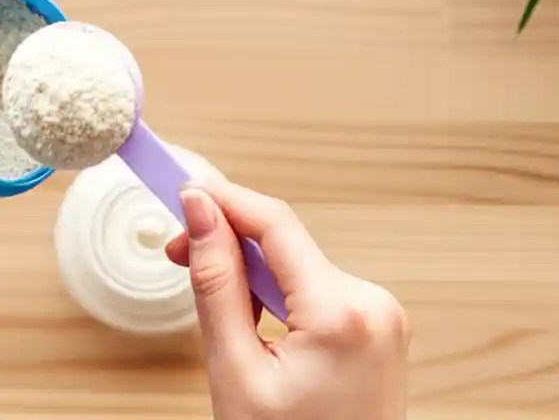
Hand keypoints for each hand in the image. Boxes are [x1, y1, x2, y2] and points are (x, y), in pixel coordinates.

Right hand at [165, 178, 408, 419]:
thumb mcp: (235, 371)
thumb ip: (216, 284)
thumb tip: (200, 213)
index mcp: (342, 314)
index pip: (274, 224)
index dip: (222, 199)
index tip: (180, 187)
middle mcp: (375, 305)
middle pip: (286, 246)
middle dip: (229, 245)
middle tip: (174, 255)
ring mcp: (385, 318)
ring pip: (299, 269)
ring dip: (255, 277)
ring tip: (224, 323)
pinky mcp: (381, 330)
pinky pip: (320, 292)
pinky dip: (283, 299)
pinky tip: (261, 331)